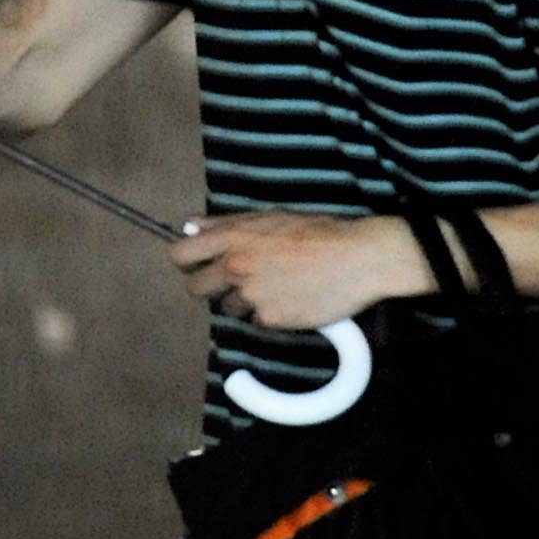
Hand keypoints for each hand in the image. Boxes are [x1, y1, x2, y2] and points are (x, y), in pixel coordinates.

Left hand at [169, 212, 426, 329]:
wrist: (359, 258)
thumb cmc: (317, 232)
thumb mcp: (269, 217)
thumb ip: (226, 224)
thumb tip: (190, 226)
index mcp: (233, 237)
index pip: (180, 255)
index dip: (185, 262)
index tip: (195, 265)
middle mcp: (236, 267)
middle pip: (195, 289)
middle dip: (209, 287)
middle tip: (233, 282)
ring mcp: (252, 295)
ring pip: (228, 308)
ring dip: (243, 301)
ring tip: (275, 286)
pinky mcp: (271, 319)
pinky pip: (257, 321)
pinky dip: (269, 313)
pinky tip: (291, 298)